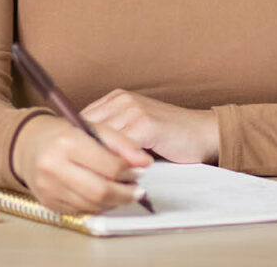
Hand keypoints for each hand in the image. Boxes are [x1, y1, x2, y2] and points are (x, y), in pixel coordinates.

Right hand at [11, 115, 152, 214]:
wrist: (27, 144)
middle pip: (100, 191)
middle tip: (138, 189)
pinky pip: (81, 210)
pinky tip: (105, 195)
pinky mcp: (48, 202)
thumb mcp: (93, 127)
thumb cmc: (63, 133)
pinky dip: (98, 205)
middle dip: (125, 193)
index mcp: (67, 142)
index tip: (141, 169)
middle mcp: (54, 167)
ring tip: (125, 192)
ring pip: (92, 204)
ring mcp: (48, 188)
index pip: (109, 165)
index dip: (130, 170)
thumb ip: (121, 142)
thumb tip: (145, 161)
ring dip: (114, 201)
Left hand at [82, 90, 219, 164]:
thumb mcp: (135, 129)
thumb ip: (113, 134)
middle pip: (88, 129)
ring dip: (98, 161)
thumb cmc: (170, 136)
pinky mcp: (146, 123)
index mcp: (116, 98)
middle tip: (80, 174)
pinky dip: (115, 164)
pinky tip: (116, 177)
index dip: (76, 141)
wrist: (204, 133)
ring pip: (102, 140)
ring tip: (96, 179)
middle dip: (84, 152)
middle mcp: (122, 100)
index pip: (82, 120)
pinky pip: (120, 148)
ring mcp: (133, 110)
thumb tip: (82, 153)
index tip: (72, 160)